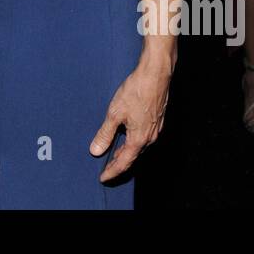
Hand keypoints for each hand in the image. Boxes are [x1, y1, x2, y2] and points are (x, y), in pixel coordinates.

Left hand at [90, 57, 169, 181]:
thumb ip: (105, 133)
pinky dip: (133, 142)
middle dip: (119, 164)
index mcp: (139, 139)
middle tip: (106, 169)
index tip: (103, 178)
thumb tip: (96, 151)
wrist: (156, 74)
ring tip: (114, 154)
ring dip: (126, 152)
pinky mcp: (158, 120)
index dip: (112, 172)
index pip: (124, 163)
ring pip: (139, 147)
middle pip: (133, 156)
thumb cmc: (136, 91)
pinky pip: (144, 137)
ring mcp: (156, 129)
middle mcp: (150, 137)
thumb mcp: (115, 113)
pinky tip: (127, 136)